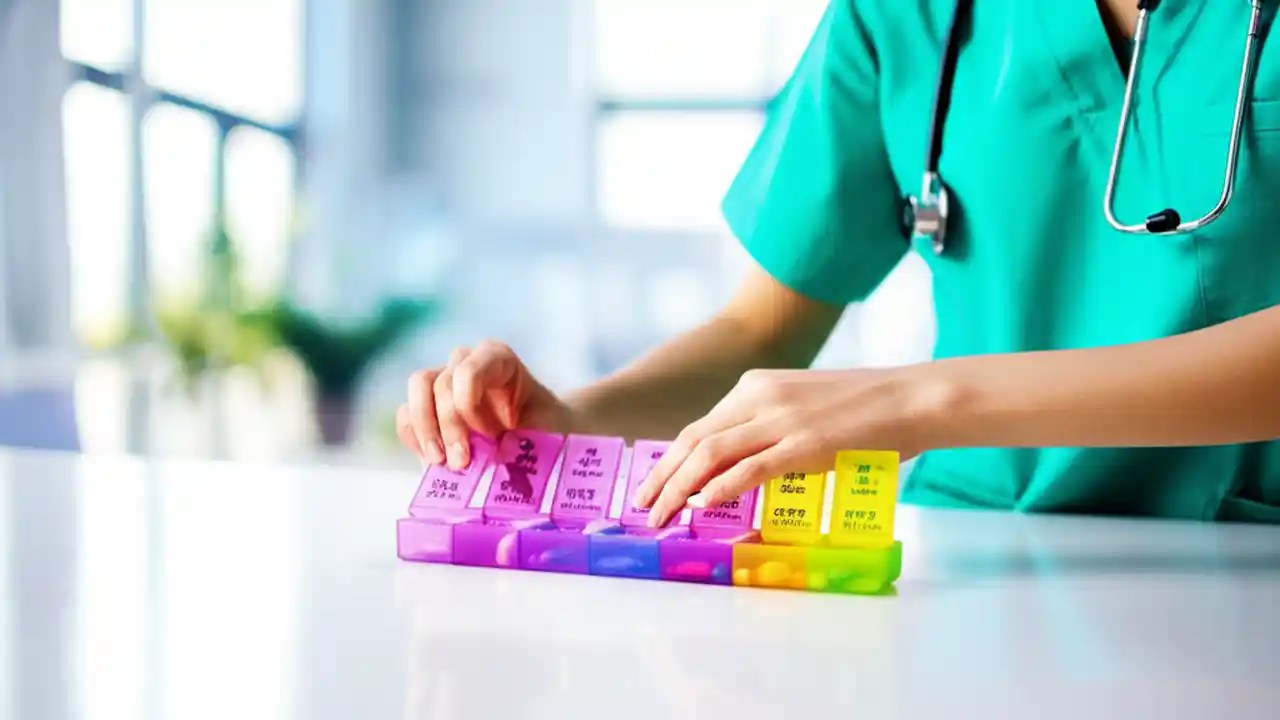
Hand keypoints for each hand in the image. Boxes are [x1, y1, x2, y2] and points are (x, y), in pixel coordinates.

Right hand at [397, 340, 571, 468]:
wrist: (545, 446)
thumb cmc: (550, 435)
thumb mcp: (545, 435)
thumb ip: (520, 444)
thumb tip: (495, 464)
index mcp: (500, 361)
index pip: (472, 364)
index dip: (470, 401)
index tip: (489, 436)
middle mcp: (468, 363)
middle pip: (443, 381)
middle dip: (450, 425)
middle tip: (463, 463)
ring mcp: (444, 383)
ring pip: (419, 388)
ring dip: (426, 429)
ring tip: (442, 464)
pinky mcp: (428, 411)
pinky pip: (406, 414)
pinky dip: (414, 438)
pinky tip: (434, 462)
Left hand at [631, 367, 937, 527]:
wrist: (910, 397)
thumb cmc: (864, 408)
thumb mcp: (803, 404)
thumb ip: (769, 425)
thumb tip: (742, 464)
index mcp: (756, 386)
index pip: (700, 426)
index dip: (671, 459)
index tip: (654, 484)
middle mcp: (760, 397)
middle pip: (694, 439)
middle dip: (662, 476)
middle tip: (644, 508)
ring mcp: (781, 420)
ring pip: (711, 454)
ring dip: (679, 487)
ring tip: (662, 516)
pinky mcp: (804, 444)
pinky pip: (751, 467)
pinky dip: (721, 486)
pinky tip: (701, 504)